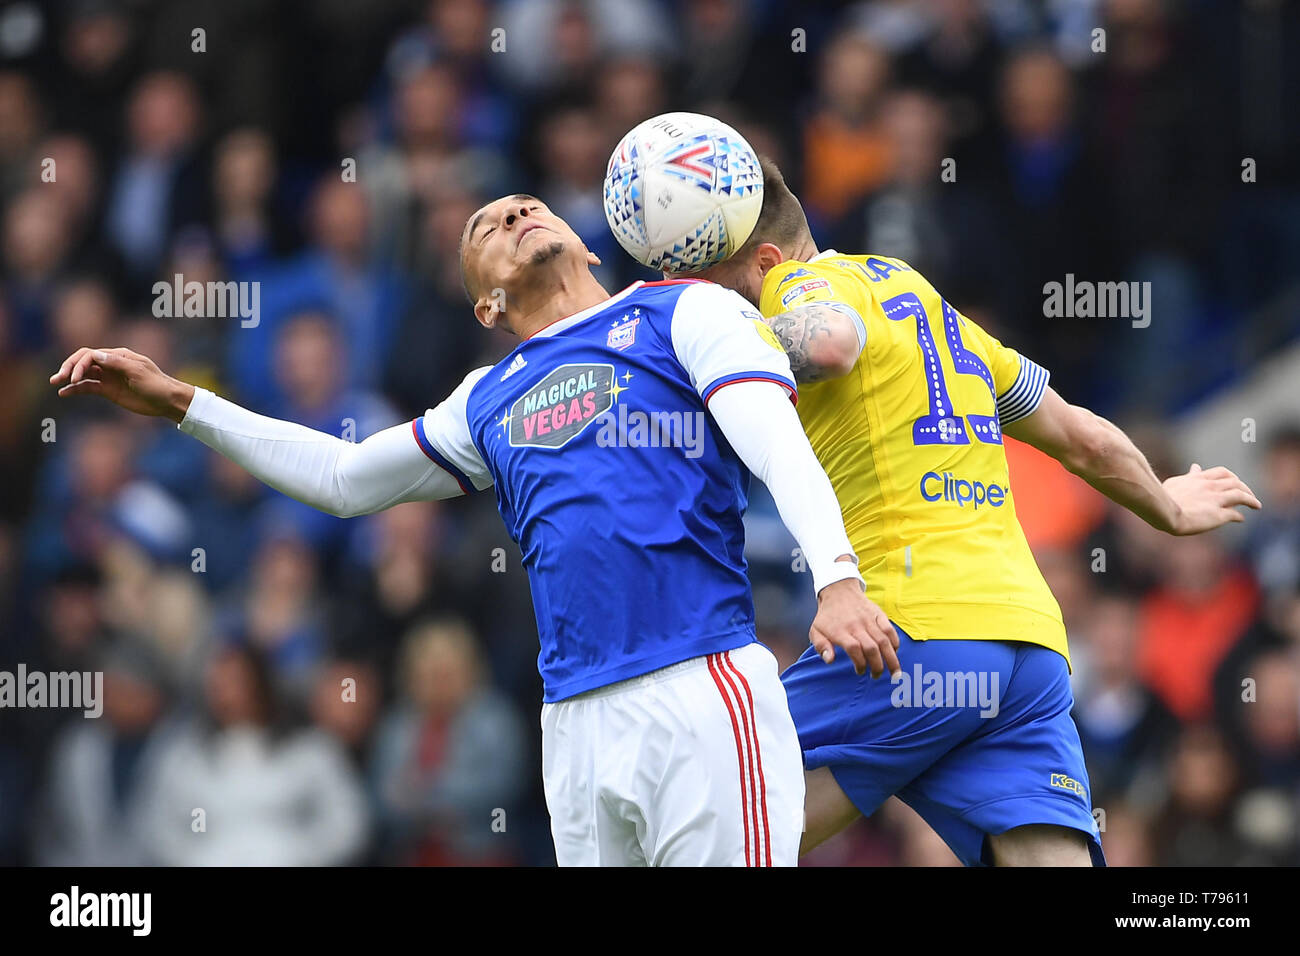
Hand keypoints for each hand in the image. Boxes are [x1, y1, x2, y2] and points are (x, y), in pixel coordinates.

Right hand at [50, 347, 193, 422]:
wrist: (167, 401)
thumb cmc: (156, 384)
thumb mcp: (139, 372)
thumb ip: (117, 364)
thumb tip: (96, 355)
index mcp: (118, 356)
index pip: (91, 354)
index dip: (79, 364)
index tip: (75, 378)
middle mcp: (111, 364)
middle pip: (84, 361)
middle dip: (69, 367)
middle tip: (58, 377)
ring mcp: (109, 377)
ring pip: (84, 374)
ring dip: (69, 377)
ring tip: (55, 382)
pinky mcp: (109, 390)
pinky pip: (88, 387)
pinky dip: (76, 389)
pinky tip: (64, 393)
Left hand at [810, 578, 899, 677]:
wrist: (839, 590)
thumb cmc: (827, 615)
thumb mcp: (816, 630)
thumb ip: (821, 647)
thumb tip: (830, 660)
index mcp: (840, 631)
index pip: (854, 649)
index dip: (860, 663)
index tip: (860, 671)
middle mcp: (856, 625)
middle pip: (871, 647)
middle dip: (877, 666)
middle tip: (876, 676)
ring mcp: (869, 619)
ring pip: (883, 640)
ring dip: (891, 658)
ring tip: (895, 673)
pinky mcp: (878, 614)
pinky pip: (890, 629)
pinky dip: (895, 642)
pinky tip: (894, 652)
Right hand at [1163, 464, 1261, 534]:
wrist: (1164, 511)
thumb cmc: (1163, 497)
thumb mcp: (1175, 482)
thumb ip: (1188, 476)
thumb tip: (1195, 467)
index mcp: (1199, 479)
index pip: (1221, 473)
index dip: (1231, 477)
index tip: (1234, 482)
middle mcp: (1210, 486)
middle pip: (1235, 482)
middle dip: (1244, 487)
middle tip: (1248, 494)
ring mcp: (1215, 500)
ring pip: (1240, 495)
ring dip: (1250, 500)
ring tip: (1256, 505)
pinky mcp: (1218, 515)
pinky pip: (1234, 513)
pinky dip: (1239, 515)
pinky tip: (1241, 518)